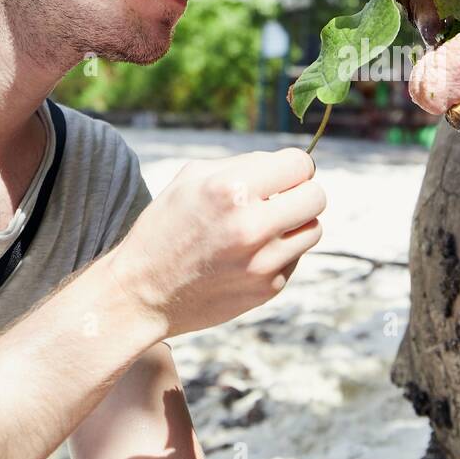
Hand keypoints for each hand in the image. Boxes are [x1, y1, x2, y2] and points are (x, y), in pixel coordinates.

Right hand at [106, 148, 324, 335]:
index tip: (283, 175)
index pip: (301, 164)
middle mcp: (251, 226)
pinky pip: (295, 258)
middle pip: (317, 197)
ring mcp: (263, 262)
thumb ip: (245, 165)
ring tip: (265, 227)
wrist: (142, 293)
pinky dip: (280, 253)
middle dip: (302, 193)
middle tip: (281, 198)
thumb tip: (291, 166)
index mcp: (230, 190)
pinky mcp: (268, 289)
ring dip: (295, 224)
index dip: (294, 166)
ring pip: (313, 229)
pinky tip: (249, 255)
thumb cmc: (166, 226)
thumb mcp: (192, 179)